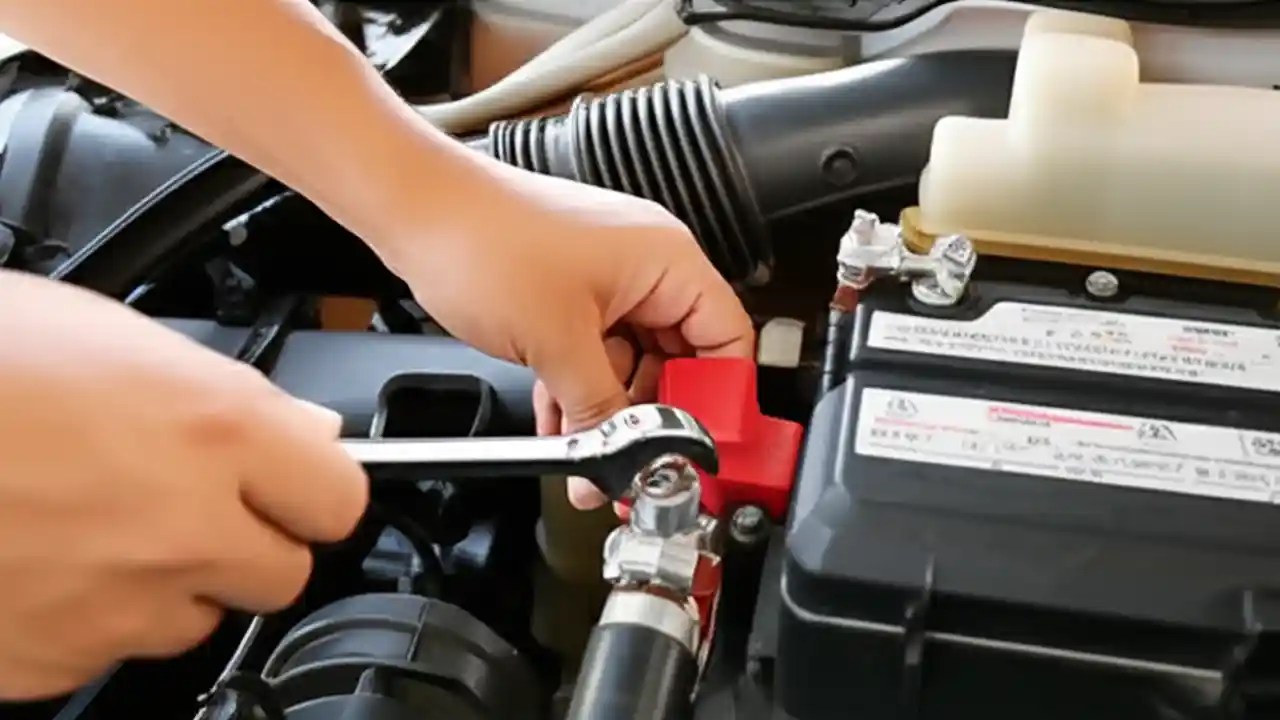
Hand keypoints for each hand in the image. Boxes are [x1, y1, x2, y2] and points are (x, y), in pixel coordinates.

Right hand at [0, 271, 367, 699]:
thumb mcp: (117, 340)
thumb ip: (231, 399)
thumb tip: (302, 432)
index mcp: (215, 430)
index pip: (340, 499)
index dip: (314, 491)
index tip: (294, 485)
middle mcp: (182, 526)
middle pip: (282, 573)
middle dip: (248, 542)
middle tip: (190, 503)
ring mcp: (116, 603)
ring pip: (197, 620)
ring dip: (169, 581)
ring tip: (94, 523)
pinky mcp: (52, 660)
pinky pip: (109, 651)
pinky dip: (91, 616)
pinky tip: (42, 558)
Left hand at [375, 159, 753, 508]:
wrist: (415, 208)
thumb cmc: (482, 239)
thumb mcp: (556, 343)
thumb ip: (603, 407)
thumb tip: (630, 454)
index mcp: (667, 261)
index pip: (728, 339)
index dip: (719, 397)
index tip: (698, 443)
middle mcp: (646, 266)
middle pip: (679, 359)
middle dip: (652, 416)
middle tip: (636, 462)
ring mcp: (607, 279)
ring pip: (630, 364)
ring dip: (608, 410)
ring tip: (588, 456)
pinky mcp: (570, 292)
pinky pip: (593, 354)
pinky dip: (580, 391)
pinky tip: (560, 427)